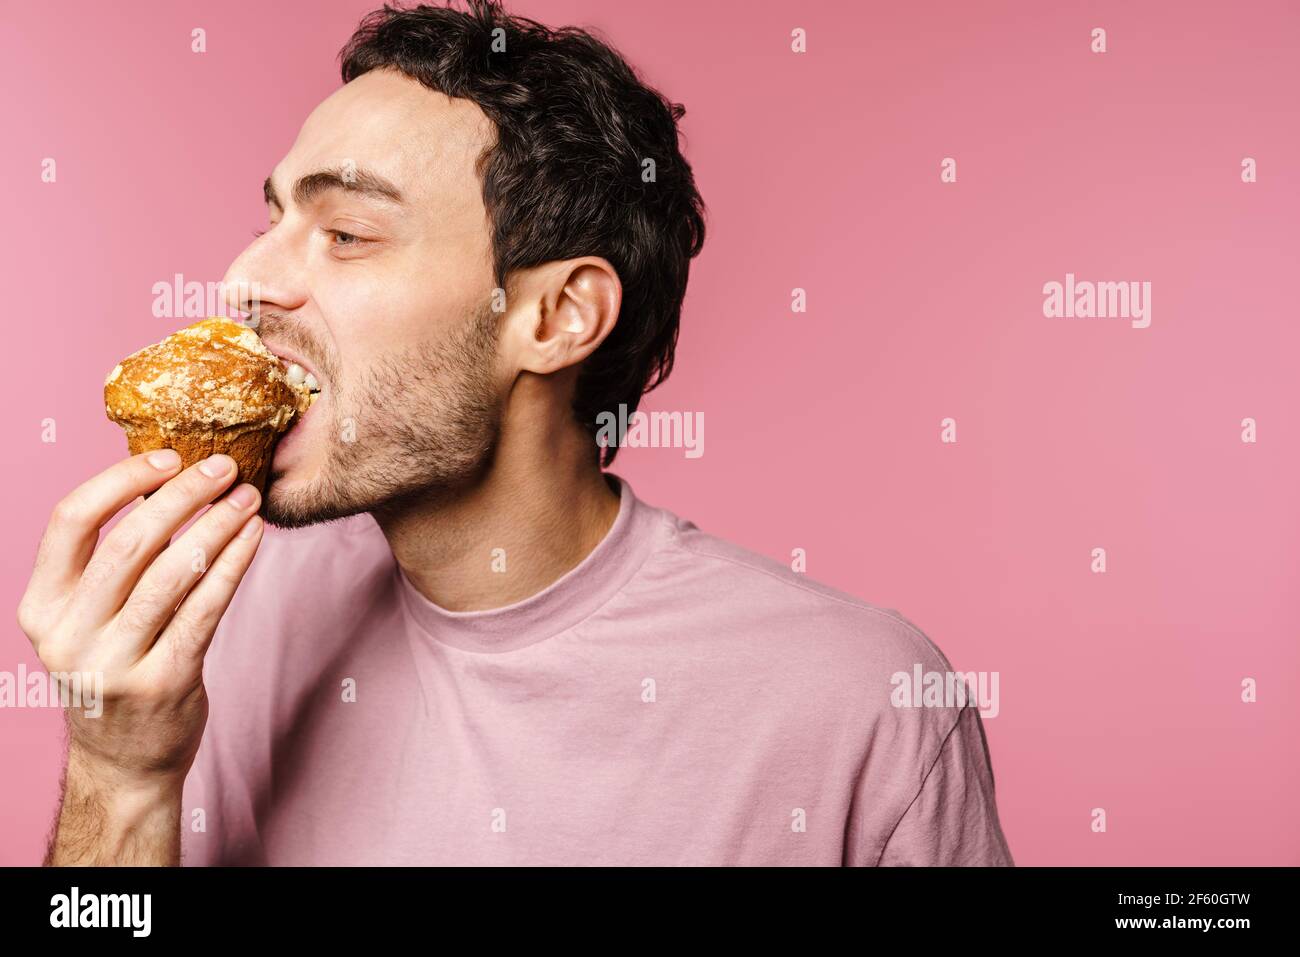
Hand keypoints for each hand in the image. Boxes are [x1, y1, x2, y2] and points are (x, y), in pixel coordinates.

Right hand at [16, 450, 264, 863]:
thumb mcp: (87, 620)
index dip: (121, 480)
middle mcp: (68, 635)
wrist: (123, 763)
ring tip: (248, 498)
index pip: (70, 520)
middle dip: (184, 494)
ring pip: (175, 571)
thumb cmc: (114, 670)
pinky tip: (254, 537)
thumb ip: (112, 562)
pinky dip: (235, 563)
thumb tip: (170, 481)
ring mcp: (114, 663)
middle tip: (226, 467)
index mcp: (41, 607)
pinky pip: (207, 607)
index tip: (168, 457)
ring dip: (219, 524)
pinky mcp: (164, 681)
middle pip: (130, 541)